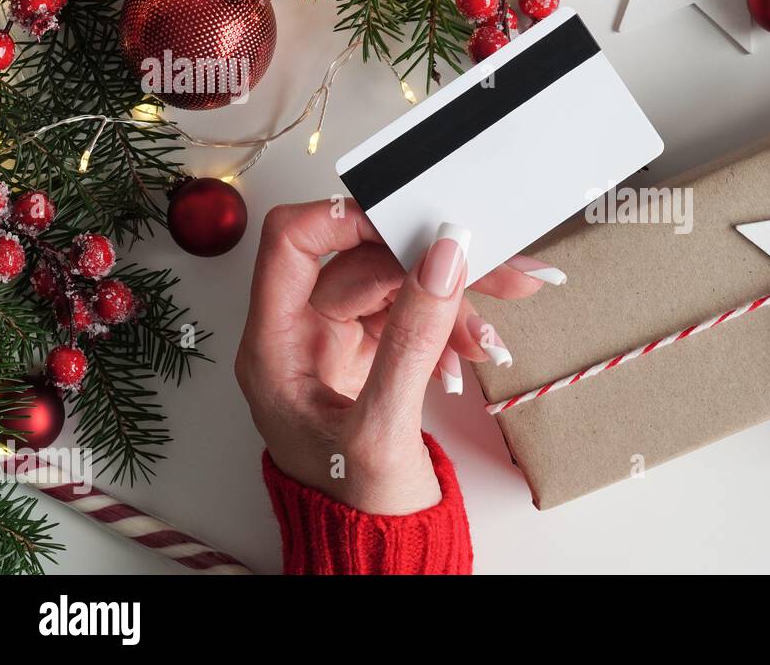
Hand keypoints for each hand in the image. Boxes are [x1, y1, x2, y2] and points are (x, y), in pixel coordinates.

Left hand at [234, 200, 543, 513]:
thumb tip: (442, 258)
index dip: (349, 220)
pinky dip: (450, 326)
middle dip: (430, 266)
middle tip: (495, 269)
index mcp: (275, 346)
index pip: (293, 242)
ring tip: (492, 336)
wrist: (377, 549)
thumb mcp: (384, 426)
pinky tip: (474, 352)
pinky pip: (412, 314)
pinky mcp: (368, 355)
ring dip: (451, 301)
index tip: (413, 221)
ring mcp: (334, 344)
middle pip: (363, 261)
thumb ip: (413, 338)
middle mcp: (299, 335)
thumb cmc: (357, 507)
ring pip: (396, 285)